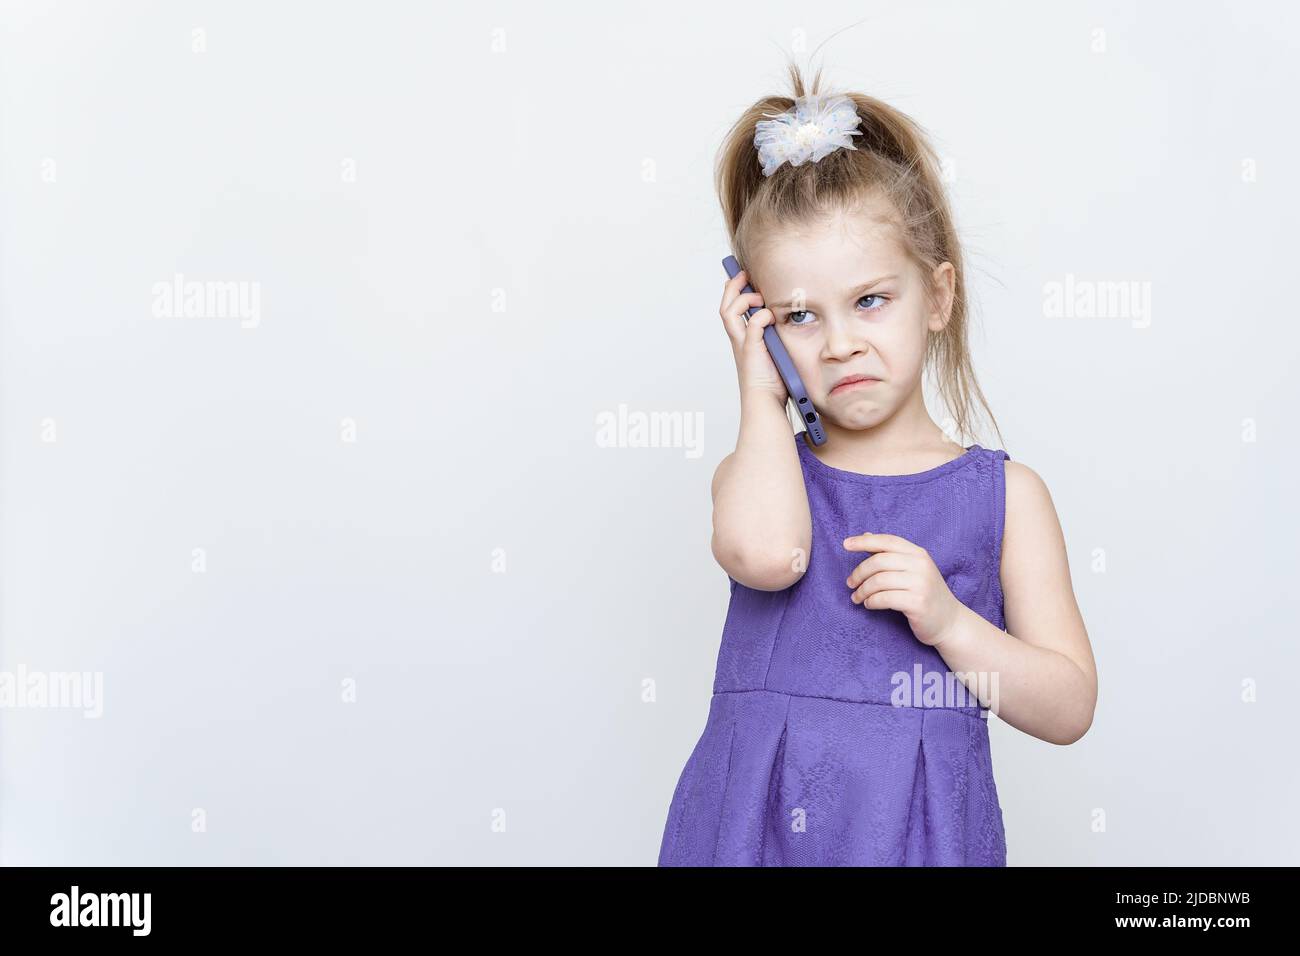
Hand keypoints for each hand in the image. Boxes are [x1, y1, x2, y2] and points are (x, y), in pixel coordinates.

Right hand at [718, 268, 787, 404]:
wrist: (766, 402)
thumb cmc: (773, 381)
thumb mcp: (775, 350)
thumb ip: (775, 334)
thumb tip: (785, 317)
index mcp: (742, 339)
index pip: (731, 309)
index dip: (733, 292)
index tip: (742, 277)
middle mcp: (738, 340)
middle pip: (725, 306)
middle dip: (732, 287)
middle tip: (744, 275)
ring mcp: (743, 345)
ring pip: (730, 312)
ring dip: (742, 299)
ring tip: (757, 296)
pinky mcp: (751, 351)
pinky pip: (751, 325)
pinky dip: (759, 317)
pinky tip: (769, 316)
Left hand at [843, 533, 963, 646]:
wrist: (950, 621)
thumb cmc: (925, 594)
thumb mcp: (912, 569)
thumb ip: (890, 554)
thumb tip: (866, 535)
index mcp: (918, 554)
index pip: (887, 541)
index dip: (864, 541)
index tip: (845, 545)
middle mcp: (921, 565)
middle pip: (878, 562)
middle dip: (859, 573)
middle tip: (850, 584)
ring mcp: (921, 584)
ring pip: (879, 581)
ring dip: (862, 590)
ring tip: (857, 598)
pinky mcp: (918, 603)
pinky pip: (884, 599)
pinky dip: (871, 602)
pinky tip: (869, 605)